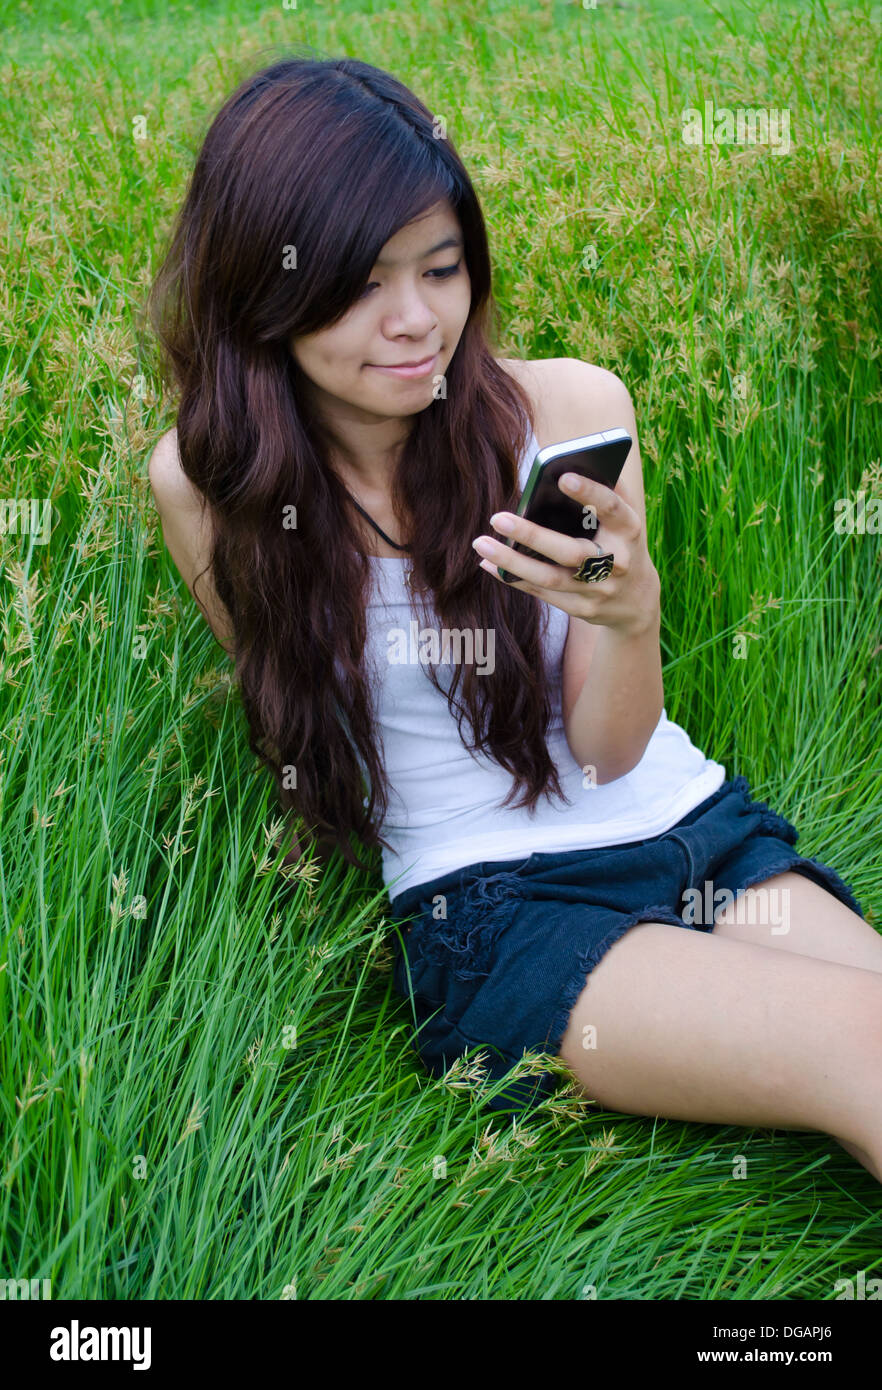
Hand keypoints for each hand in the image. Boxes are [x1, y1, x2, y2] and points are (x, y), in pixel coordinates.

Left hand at [471, 472, 659, 636]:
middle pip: (571, 552)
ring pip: (549, 578)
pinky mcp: (582, 609)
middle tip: (497, 518)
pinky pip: (542, 593)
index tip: (563, 476)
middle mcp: (616, 562)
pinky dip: (513, 578)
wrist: (637, 600)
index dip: (590, 493)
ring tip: (481, 543)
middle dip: (532, 535)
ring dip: (512, 561)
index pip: (612, 508)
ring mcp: (598, 590)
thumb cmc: (621, 543)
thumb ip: (608, 489)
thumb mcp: (624, 518)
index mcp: (630, 531)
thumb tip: (575, 460)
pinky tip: (488, 564)